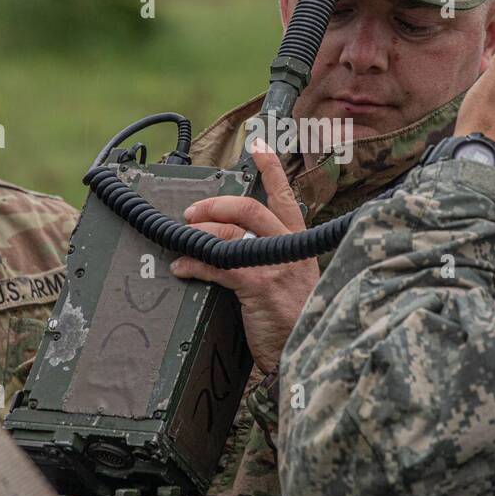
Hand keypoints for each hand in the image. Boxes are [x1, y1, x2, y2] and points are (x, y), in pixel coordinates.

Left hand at [168, 141, 319, 374]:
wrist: (311, 350)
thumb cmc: (299, 319)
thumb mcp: (293, 279)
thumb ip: (272, 257)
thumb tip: (232, 243)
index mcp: (298, 242)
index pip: (286, 197)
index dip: (272, 169)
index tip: (258, 145)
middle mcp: (288, 248)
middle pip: (251, 208)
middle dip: (217, 204)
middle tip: (194, 211)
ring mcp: (274, 265)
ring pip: (232, 233)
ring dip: (202, 232)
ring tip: (184, 236)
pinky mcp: (258, 285)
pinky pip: (218, 265)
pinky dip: (195, 264)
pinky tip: (183, 267)